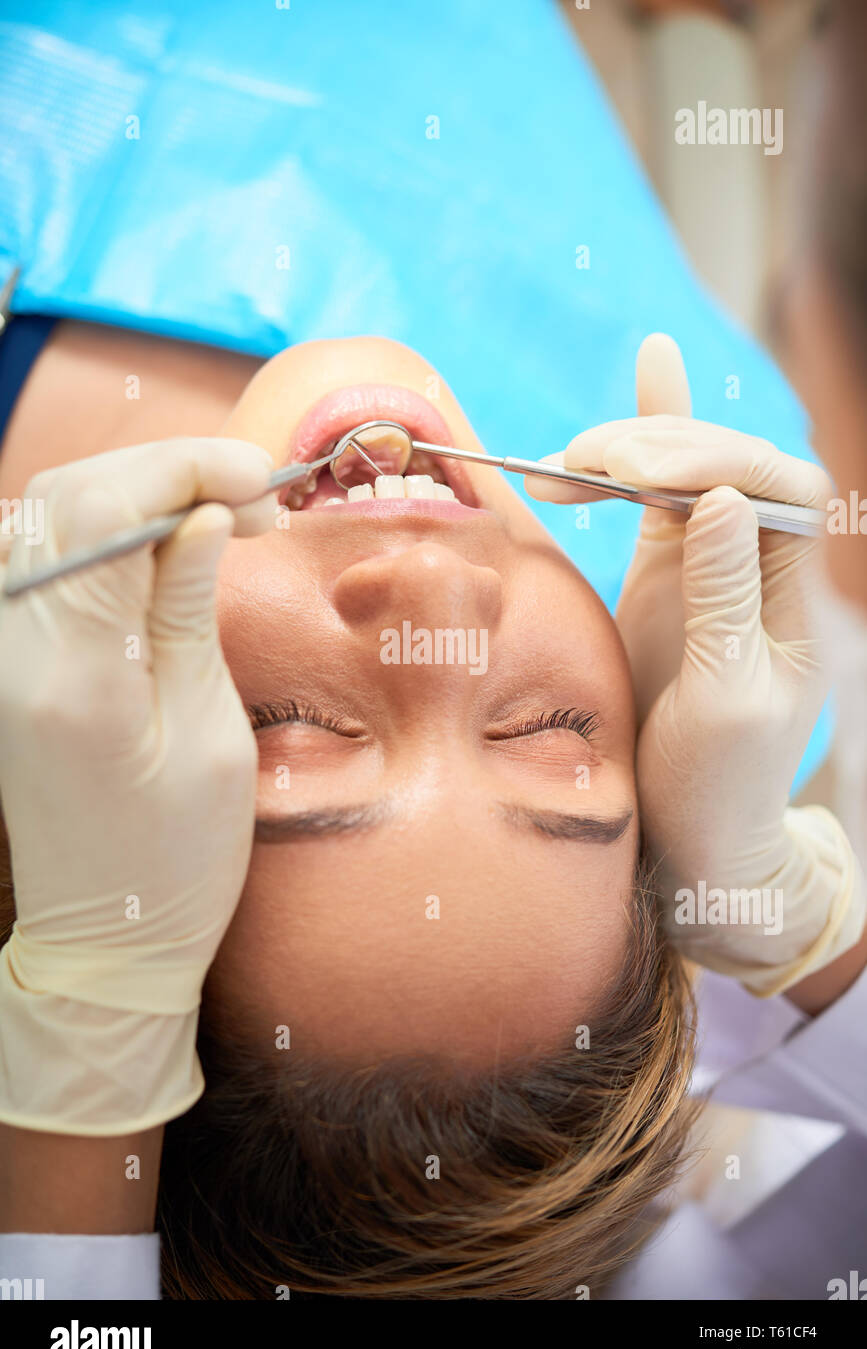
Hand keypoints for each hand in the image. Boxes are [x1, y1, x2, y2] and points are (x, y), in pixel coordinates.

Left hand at [0, 437, 273, 1131]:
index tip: (263, 480)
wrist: (104, 936)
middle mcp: (16, 651)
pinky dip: (115, 532)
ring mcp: (5, 654)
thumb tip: (202, 513)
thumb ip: (187, 611)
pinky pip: (53, 558)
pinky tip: (174, 547)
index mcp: (72, 674)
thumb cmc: (173, 856)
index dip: (186, 470)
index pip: (105, 510)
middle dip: (169, 472)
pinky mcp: (13, 661)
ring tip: (230, 516)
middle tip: (260, 497)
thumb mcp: (208, 735)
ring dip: (143, 494)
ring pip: (55, 517)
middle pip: (69, 496)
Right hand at [528, 337, 864, 993]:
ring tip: (572, 458)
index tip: (647, 474)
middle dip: (663, 451)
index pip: (779, 489)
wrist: (692, 829)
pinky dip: (654, 431)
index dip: (719, 461)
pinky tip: (655, 361)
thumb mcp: (728, 699)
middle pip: (728, 466)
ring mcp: (712, 561)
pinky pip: (664, 489)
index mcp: (797, 594)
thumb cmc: (720, 781)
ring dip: (634, 448)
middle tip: (592, 462)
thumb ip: (724, 598)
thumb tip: (715, 500)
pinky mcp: (668, 569)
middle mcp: (760, 564)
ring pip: (690, 469)